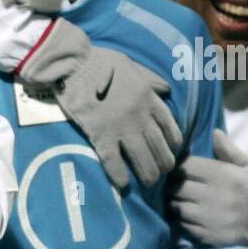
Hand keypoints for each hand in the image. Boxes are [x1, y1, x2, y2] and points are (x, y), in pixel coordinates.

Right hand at [20, 18, 181, 189]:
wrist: (73, 64)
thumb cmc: (100, 62)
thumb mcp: (132, 65)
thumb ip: (151, 79)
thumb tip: (166, 90)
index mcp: (148, 97)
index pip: (170, 126)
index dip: (174, 143)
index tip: (172, 152)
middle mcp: (140, 115)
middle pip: (159, 146)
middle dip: (164, 163)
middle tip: (163, 173)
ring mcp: (121, 126)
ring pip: (142, 157)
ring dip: (148, 174)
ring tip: (150, 184)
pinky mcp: (100, 134)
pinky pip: (113, 161)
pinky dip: (119, 175)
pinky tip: (124, 186)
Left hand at [169, 130, 247, 246]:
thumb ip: (230, 151)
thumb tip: (214, 132)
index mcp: (223, 175)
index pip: (186, 166)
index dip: (179, 168)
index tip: (179, 171)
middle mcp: (214, 195)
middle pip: (177, 187)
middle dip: (173, 186)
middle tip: (175, 187)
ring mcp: (208, 217)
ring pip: (176, 206)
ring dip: (174, 203)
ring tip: (179, 201)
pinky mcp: (206, 235)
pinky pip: (181, 224)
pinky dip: (180, 220)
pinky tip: (186, 216)